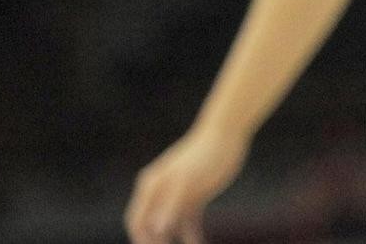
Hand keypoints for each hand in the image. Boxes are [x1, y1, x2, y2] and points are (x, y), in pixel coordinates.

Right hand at [126, 123, 247, 243]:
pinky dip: (191, 235)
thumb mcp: (186, 178)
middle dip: (157, 243)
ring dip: (175, 242)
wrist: (228, 132)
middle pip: (151, 226)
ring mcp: (177, 196)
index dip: (141, 239)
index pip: (137, 220)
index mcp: (151, 187)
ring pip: (170, 227)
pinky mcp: (195, 197)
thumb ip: (172, 204)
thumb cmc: (203, 154)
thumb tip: (158, 229)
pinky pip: (188, 222)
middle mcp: (160, 193)